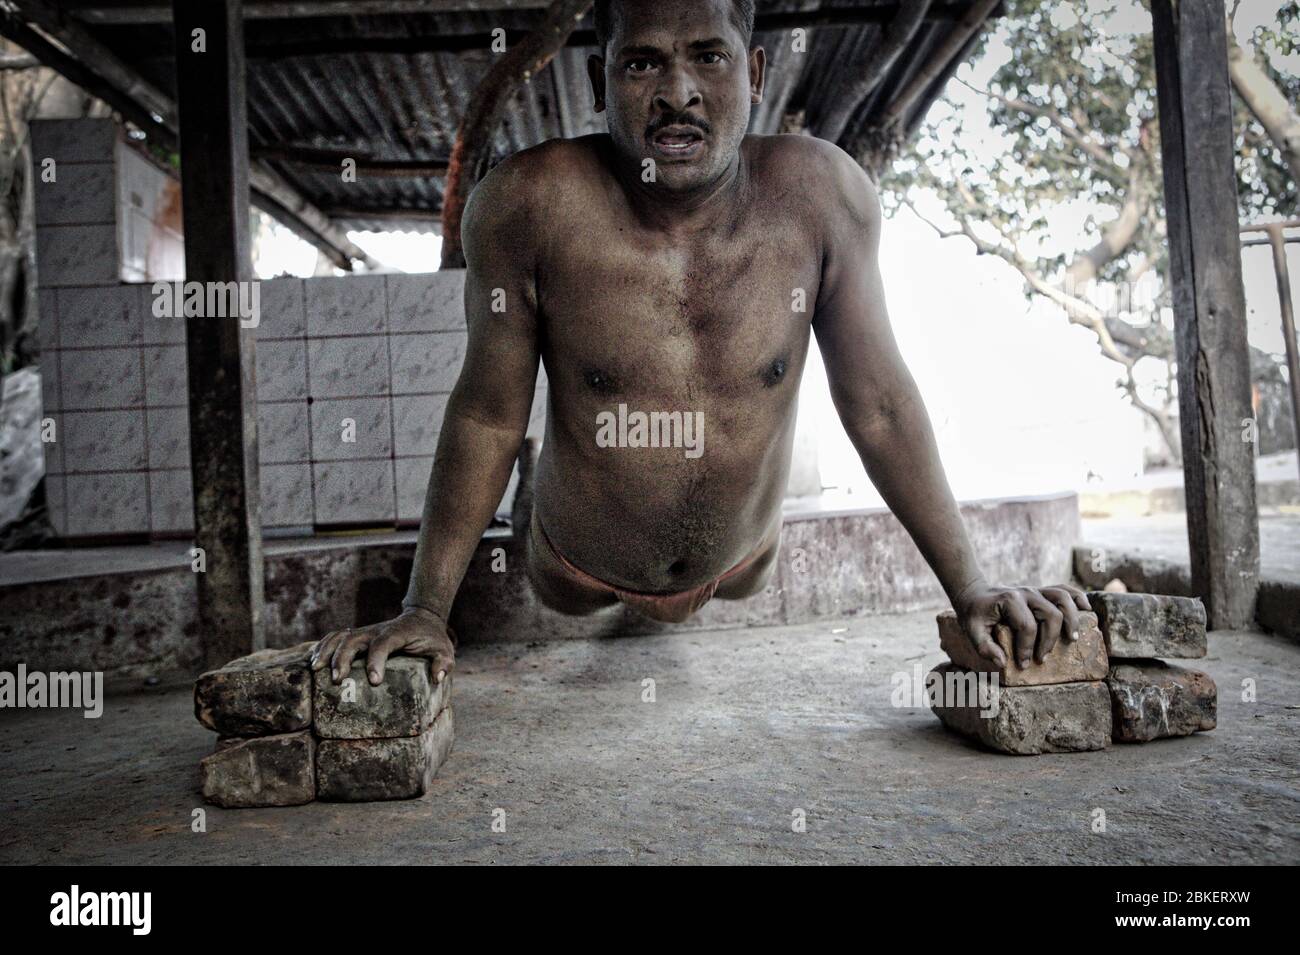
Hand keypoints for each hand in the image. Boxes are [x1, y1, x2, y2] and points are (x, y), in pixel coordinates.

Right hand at [311, 607, 454, 686]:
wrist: (421, 618)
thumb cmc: (431, 639)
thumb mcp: (444, 650)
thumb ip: (443, 663)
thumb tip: (437, 677)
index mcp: (397, 633)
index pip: (383, 644)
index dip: (376, 660)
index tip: (374, 681)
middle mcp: (377, 630)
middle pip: (354, 639)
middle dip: (343, 658)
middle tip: (337, 680)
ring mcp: (365, 631)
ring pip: (340, 637)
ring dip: (327, 651)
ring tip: (316, 671)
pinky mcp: (357, 635)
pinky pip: (335, 637)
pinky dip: (322, 647)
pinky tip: (313, 662)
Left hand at [952, 581, 1090, 669]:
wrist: (974, 593)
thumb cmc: (974, 614)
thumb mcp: (971, 631)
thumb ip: (984, 648)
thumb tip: (1002, 663)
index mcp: (1009, 600)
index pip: (1027, 626)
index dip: (1027, 648)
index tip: (1023, 664)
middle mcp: (1026, 592)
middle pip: (1050, 614)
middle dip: (1050, 639)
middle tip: (1043, 658)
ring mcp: (1036, 590)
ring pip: (1062, 599)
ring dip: (1072, 619)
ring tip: (1073, 639)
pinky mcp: (1042, 591)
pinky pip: (1065, 589)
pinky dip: (1078, 597)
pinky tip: (1087, 610)